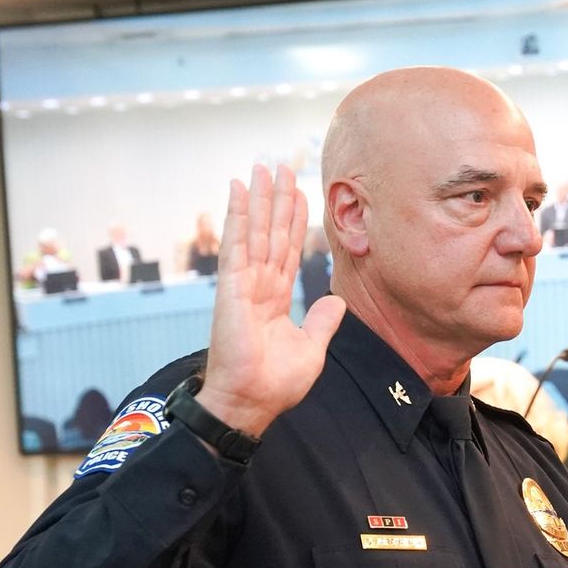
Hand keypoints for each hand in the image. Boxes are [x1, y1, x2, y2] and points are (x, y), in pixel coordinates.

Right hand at [195, 164, 346, 436]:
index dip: (294, 222)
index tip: (299, 194)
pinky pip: (237, 243)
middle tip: (279, 166)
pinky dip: (237, 214)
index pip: (288, 251)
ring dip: (259, 197)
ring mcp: (243, 283)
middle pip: (271, 233)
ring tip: (261, 166)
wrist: (252, 402)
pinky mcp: (231, 286)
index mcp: (275, 298)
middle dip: (276, 199)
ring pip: (255, 230)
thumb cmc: (275, 383)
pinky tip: (238, 188)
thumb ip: (322, 322)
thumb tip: (336, 301)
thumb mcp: (312, 348)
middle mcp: (258, 285)